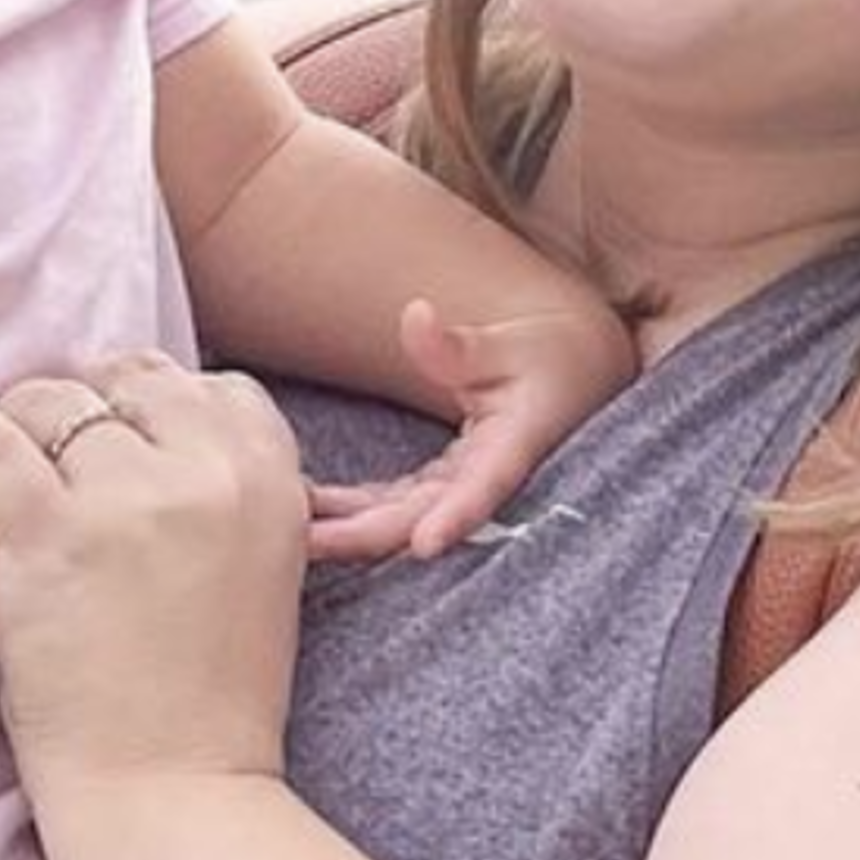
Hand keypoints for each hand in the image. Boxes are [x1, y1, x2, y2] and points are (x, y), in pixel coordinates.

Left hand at [0, 353, 309, 795]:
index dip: (152, 408)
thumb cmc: (207, 698)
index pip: (206, 385)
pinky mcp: (47, 536)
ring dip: (19, 430)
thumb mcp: (261, 567)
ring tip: (5, 483)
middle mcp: (208, 474)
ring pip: (49, 402)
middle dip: (83, 414)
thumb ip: (226, 488)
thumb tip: (158, 415)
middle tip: (53, 471)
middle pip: (122, 381)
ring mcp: (127, 501)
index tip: (119, 450)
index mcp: (270, 480)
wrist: (169, 790)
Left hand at [303, 293, 636, 561]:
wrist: (575, 377)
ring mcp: (461, 487)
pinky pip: (391, 506)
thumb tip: (415, 316)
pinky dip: (350, 511)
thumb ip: (460, 344)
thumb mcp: (510, 344)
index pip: (484, 487)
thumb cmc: (549, 356)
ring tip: (284, 530)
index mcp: (514, 446)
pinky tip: (303, 507)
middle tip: (302, 542)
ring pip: (398, 519)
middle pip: (421, 518)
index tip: (427, 543)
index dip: (456, 516)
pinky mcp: (443, 485)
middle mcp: (486, 478)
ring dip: (345, 528)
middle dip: (362, 535)